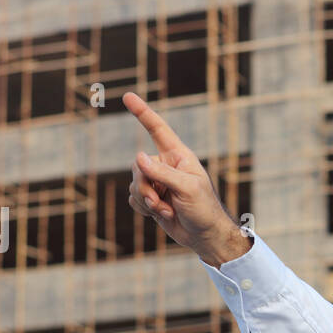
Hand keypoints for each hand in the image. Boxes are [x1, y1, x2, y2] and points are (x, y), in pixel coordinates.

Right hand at [123, 92, 248, 265]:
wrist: (205, 236)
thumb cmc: (204, 209)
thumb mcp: (187, 189)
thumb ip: (162, 173)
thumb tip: (137, 157)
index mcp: (178, 156)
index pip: (157, 129)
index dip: (142, 113)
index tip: (128, 96)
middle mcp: (166, 166)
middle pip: (138, 165)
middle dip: (145, 186)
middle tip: (160, 202)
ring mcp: (157, 182)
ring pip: (133, 184)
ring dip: (146, 201)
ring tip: (166, 211)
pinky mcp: (151, 199)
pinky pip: (133, 198)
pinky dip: (143, 209)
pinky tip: (160, 215)